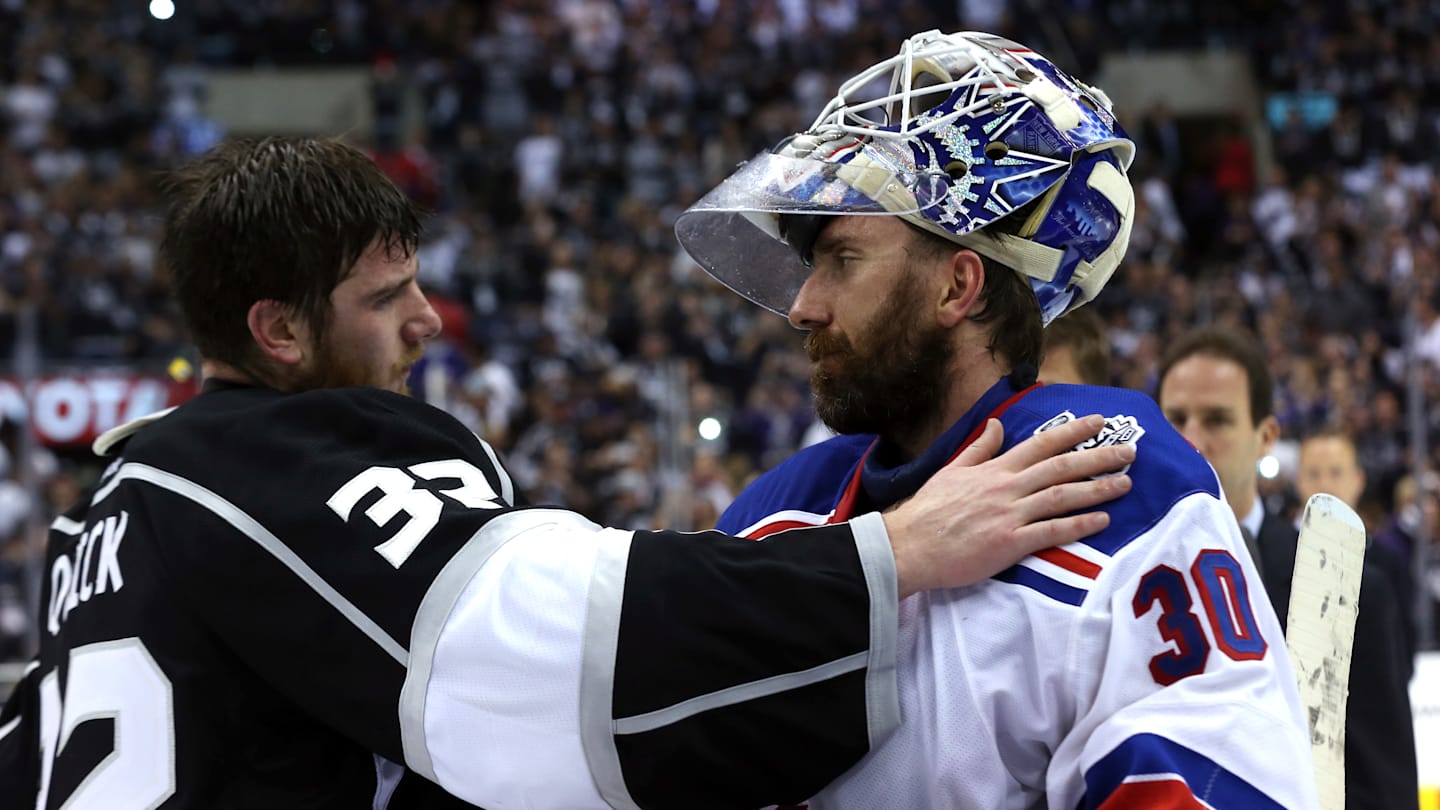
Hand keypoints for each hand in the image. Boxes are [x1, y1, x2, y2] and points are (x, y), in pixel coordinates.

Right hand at [884, 415, 1133, 597]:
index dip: (1073, 431)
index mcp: (994, 469)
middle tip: (1129, 451)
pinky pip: (1052, 532)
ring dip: (1098, 488)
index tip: (1099, 421)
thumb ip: (979, 448)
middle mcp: (1006, 487)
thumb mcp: (951, 470)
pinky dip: (1079, 525)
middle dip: (1098, 456)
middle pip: (1061, 467)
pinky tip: (1102, 521)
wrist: (908, 546)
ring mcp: (1009, 515)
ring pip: (1062, 496)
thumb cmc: (927, 511)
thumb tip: (997, 425)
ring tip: (1126, 483)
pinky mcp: (1009, 544)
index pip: (1041, 443)